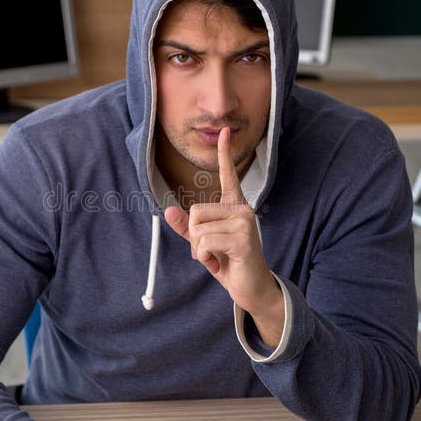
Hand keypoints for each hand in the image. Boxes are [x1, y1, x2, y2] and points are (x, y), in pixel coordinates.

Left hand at [164, 127, 283, 345]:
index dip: (224, 153)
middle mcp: (242, 209)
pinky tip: (222, 264)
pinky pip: (204, 243)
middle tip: (212, 251)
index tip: (224, 131)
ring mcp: (244, 223)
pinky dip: (205, 258)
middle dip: (194, 237)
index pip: (228, 176)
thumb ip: (187, 229)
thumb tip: (167, 211)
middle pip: (195, 212)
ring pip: (198, 228)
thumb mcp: (204, 245)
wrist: (252, 289)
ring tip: (218, 257)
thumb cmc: (229, 263)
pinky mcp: (243, 239)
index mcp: (235, 207)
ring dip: (200, 249)